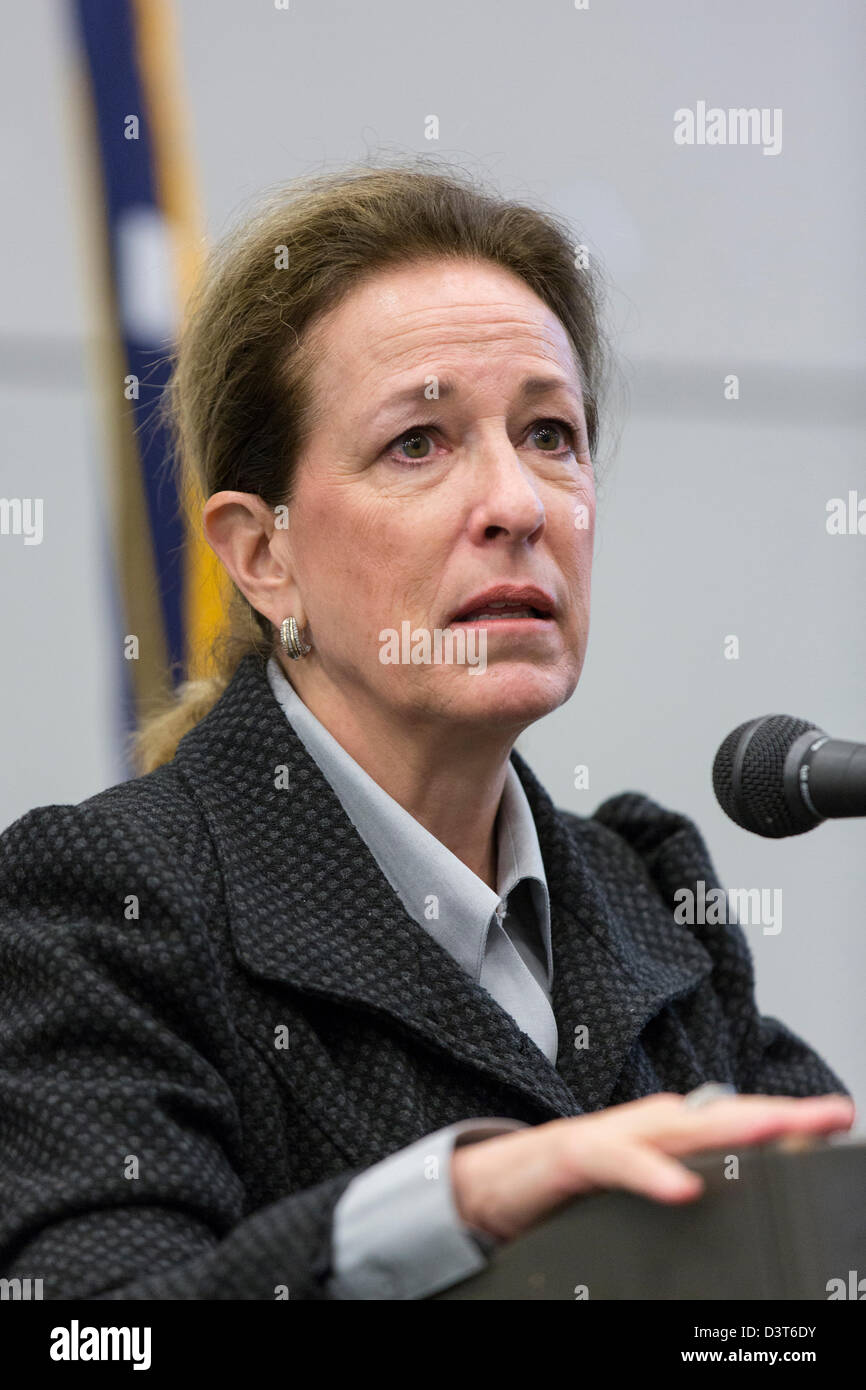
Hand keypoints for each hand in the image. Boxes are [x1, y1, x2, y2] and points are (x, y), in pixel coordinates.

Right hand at [450, 1091, 854, 1242]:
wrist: (495, 1184)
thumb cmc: (574, 1185)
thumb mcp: (644, 1185)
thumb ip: (689, 1180)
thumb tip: (750, 1192)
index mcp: (670, 1132)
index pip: (740, 1121)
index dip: (790, 1119)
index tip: (839, 1118)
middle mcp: (649, 1125)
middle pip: (724, 1116)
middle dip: (780, 1115)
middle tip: (829, 1114)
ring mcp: (613, 1135)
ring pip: (680, 1131)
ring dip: (730, 1132)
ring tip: (774, 1133)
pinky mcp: (576, 1155)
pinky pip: (620, 1165)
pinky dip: (652, 1176)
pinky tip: (684, 1189)